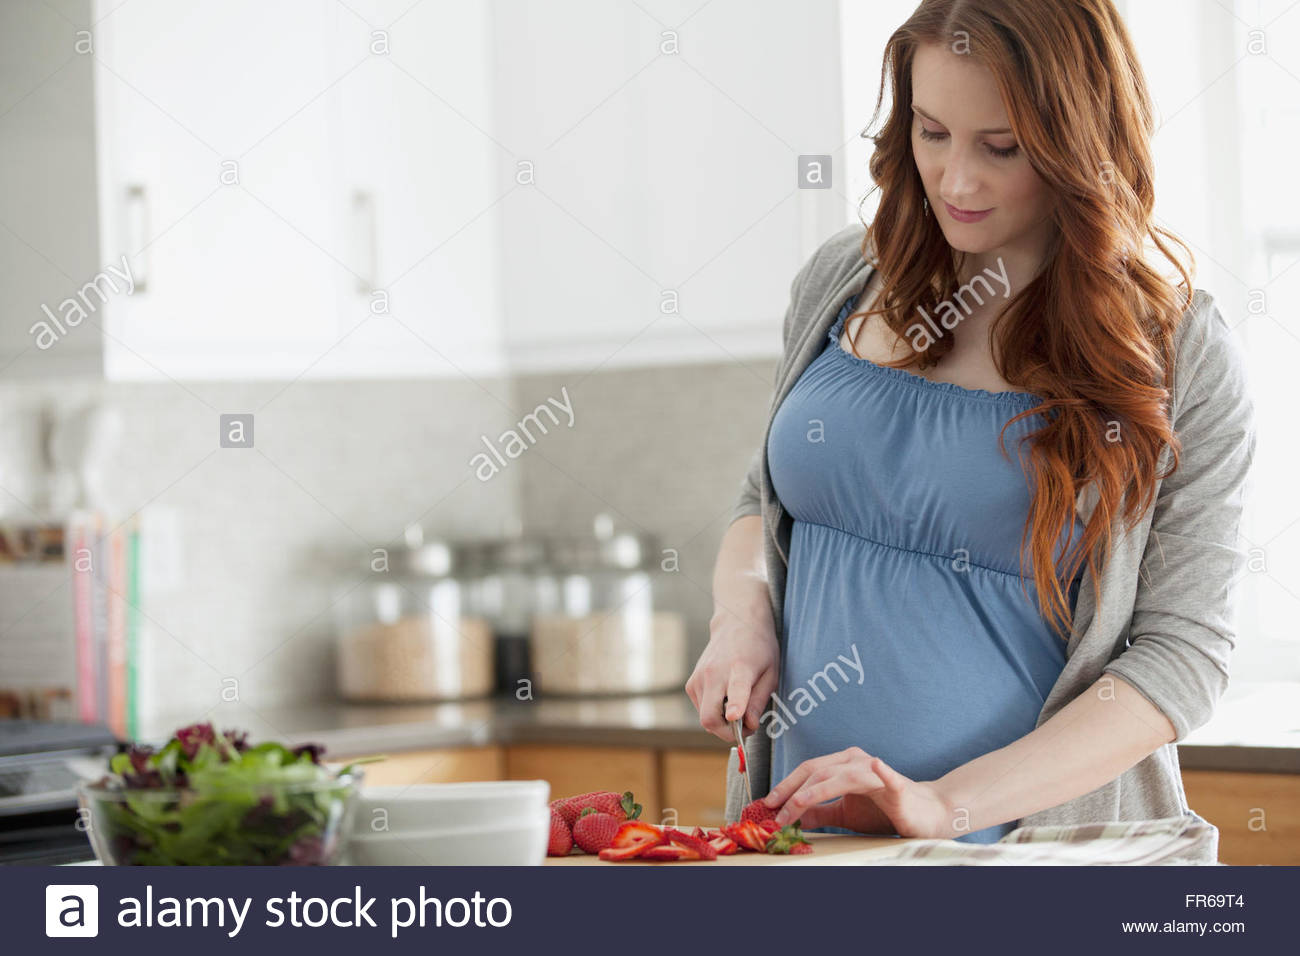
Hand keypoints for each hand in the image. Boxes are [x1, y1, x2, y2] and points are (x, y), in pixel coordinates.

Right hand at [685, 593, 777, 740]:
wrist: (736, 624)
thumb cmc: (758, 649)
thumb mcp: (771, 674)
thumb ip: (759, 701)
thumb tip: (749, 725)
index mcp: (740, 668)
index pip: (736, 690)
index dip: (735, 706)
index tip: (735, 718)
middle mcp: (714, 673)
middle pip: (710, 717)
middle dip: (727, 734)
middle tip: (745, 729)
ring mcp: (699, 678)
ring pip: (705, 718)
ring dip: (722, 724)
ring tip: (739, 710)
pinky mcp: (691, 683)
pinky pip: (701, 710)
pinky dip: (714, 713)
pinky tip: (726, 700)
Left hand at [763, 746, 956, 838]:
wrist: (924, 815)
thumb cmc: (885, 811)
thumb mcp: (845, 813)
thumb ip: (819, 812)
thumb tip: (790, 815)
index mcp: (843, 765)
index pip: (808, 771)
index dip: (785, 786)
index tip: (767, 805)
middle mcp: (856, 761)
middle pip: (817, 771)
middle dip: (792, 791)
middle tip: (774, 811)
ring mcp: (876, 771)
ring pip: (840, 776)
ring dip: (814, 792)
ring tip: (795, 806)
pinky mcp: (897, 785)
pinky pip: (888, 776)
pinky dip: (882, 771)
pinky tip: (877, 766)